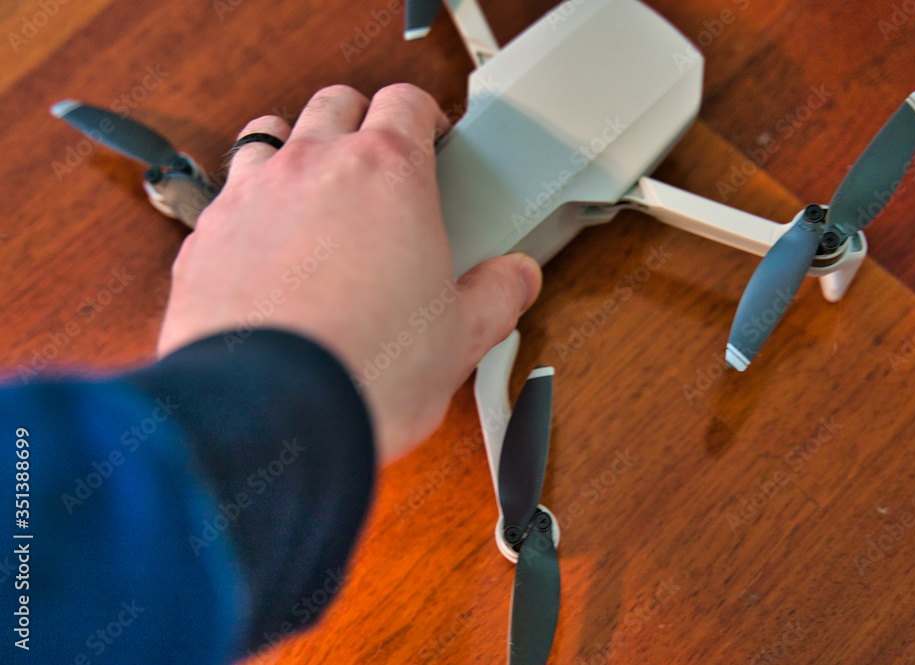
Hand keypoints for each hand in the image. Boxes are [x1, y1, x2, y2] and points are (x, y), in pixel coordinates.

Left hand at [158, 83, 541, 462]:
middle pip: (335, 102)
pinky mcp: (203, 238)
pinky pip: (224, 196)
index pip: (406, 101)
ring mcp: (251, 195)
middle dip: (359, 119)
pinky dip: (247, 207)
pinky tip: (261, 247)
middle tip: (377, 160)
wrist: (271, 414)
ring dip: (293, 148)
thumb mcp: (461, 338)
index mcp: (388, 173)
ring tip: (312, 190)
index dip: (424, 115)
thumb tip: (514, 279)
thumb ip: (497, 296)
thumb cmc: (366, 369)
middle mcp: (313, 166)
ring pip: (268, 133)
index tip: (431, 139)